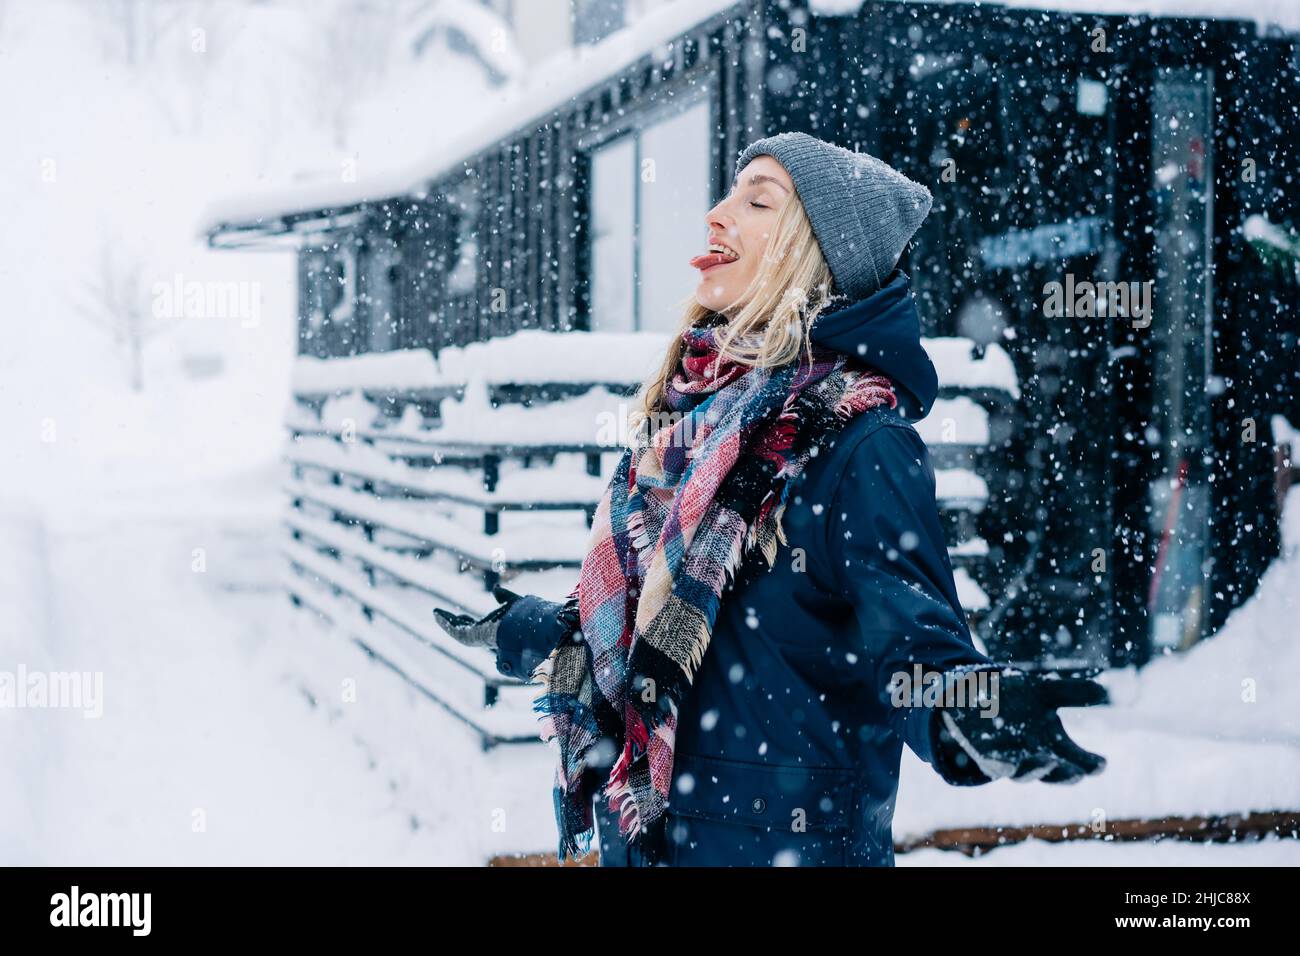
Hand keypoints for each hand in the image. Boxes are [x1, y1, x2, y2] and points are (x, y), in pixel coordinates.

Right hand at [432, 585, 522, 650]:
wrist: (525, 627)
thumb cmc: (524, 617)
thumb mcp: (512, 602)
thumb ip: (504, 596)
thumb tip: (495, 589)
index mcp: (494, 630)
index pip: (478, 627)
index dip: (468, 622)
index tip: (462, 616)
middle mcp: (485, 636)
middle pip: (463, 630)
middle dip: (452, 623)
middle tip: (441, 614)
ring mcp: (477, 638)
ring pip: (457, 630)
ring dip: (445, 622)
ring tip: (435, 612)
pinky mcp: (471, 636)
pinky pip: (454, 630)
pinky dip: (445, 622)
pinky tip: (437, 613)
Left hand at [930, 669, 1107, 785]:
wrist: (975, 697)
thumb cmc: (1018, 697)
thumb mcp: (1045, 691)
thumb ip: (1071, 692)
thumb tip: (1101, 690)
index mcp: (1056, 745)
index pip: (1080, 761)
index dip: (1091, 765)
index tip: (1101, 762)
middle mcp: (1036, 757)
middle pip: (1055, 773)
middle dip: (1066, 773)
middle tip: (1077, 772)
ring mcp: (1012, 759)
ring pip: (1026, 772)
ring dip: (1036, 768)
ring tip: (1047, 759)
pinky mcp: (986, 756)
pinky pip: (996, 765)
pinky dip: (1004, 764)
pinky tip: (1010, 761)